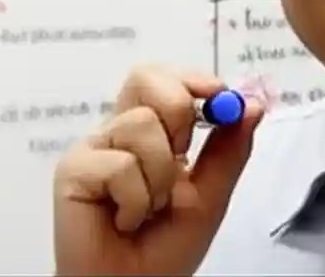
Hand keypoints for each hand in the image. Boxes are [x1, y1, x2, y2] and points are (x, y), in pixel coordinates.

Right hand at [53, 66, 264, 275]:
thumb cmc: (165, 248)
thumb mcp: (211, 194)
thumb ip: (230, 150)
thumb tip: (251, 105)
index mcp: (151, 132)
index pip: (163, 80)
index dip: (191, 77)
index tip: (218, 93)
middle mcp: (119, 133)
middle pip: (145, 79)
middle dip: (178, 112)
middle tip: (181, 157)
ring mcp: (94, 150)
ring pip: (139, 125)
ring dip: (160, 177)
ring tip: (149, 208)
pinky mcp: (73, 172)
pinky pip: (119, 166)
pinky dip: (136, 201)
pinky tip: (125, 221)